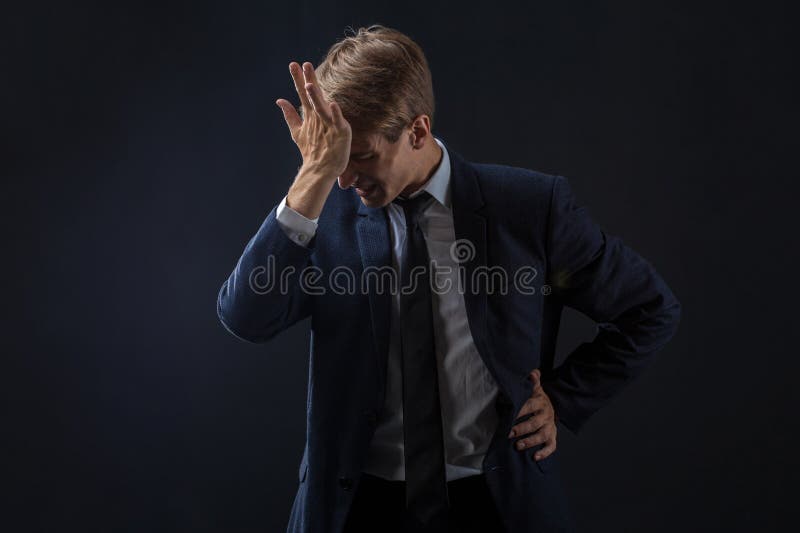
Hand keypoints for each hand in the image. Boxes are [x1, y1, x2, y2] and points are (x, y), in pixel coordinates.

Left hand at [276, 62, 351, 179]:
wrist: (322, 170)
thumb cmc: (314, 150)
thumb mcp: (298, 131)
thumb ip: (290, 115)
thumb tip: (279, 100)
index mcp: (312, 115)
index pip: (303, 94)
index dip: (298, 80)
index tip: (293, 64)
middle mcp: (322, 117)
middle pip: (314, 96)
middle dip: (310, 80)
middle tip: (306, 64)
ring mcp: (331, 124)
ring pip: (322, 108)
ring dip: (316, 96)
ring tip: (308, 85)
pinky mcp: (341, 133)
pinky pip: (337, 122)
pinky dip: (335, 114)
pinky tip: (332, 104)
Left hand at [508, 369, 557, 461]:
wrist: (551, 406)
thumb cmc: (536, 398)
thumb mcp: (534, 388)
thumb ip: (532, 380)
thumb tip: (532, 371)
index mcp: (540, 402)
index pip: (530, 406)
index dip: (520, 411)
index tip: (509, 415)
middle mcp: (546, 415)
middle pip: (535, 423)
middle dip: (522, 429)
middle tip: (509, 433)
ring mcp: (550, 426)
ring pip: (542, 435)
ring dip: (530, 442)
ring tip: (518, 446)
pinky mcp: (552, 436)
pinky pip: (551, 446)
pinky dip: (544, 452)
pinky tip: (535, 457)